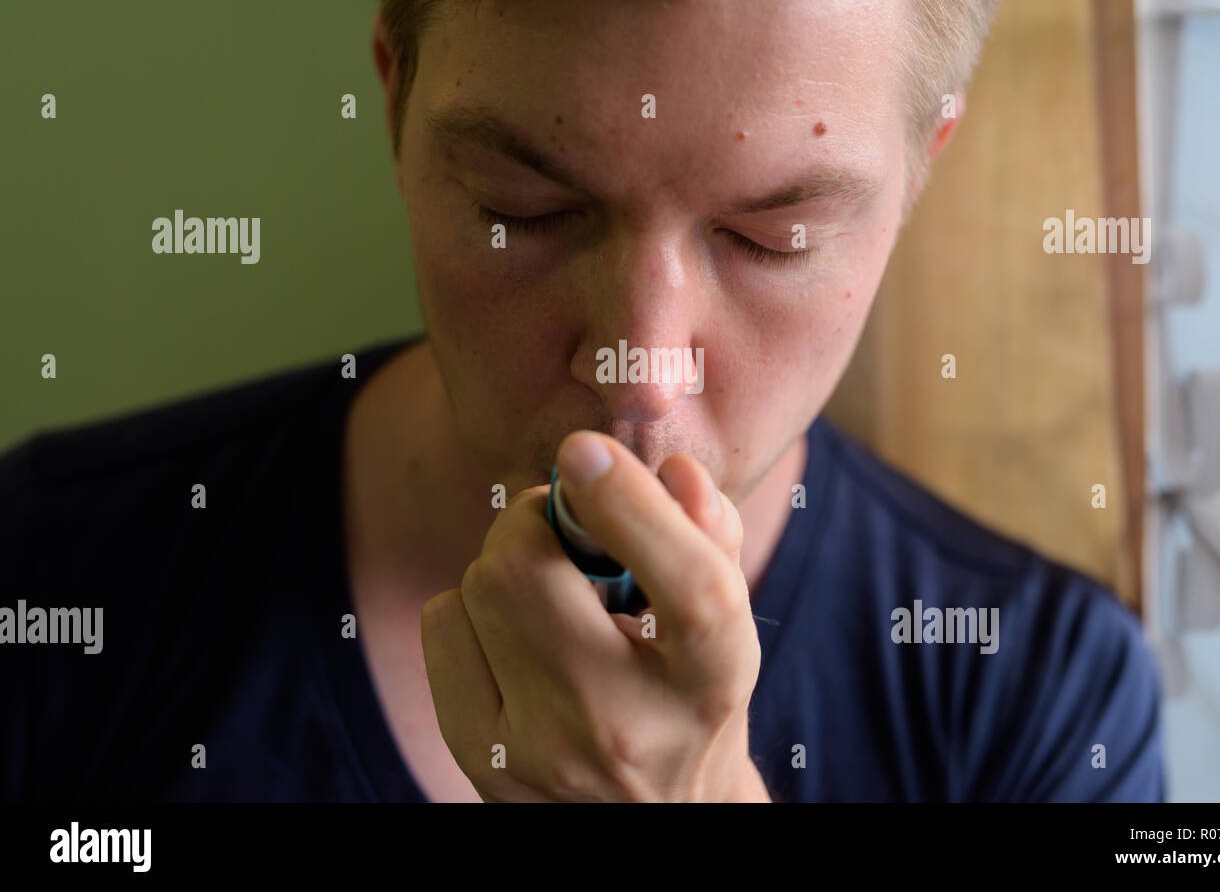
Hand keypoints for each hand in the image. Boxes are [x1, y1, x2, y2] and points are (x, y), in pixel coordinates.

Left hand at [419, 430, 769, 801]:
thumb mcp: (724, 624)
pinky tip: (514, 637)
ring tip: (549, 594)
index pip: (688, 589)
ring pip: (475, 590)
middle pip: (526, 576)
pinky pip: (442, 625)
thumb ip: (707, 536)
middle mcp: (627, 729)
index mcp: (712, 682)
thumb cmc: (690, 697)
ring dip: (506, 563)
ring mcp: (542, 753)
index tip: (586, 451)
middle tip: (561, 528)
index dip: (633, 507)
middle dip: (533, 521)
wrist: (654, 821)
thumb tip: (674, 470)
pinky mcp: (481, 761)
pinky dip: (470, 607)